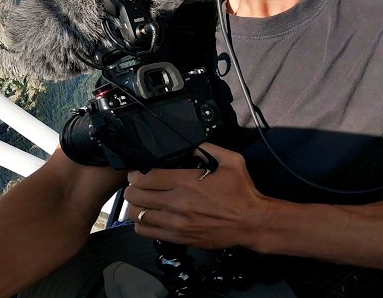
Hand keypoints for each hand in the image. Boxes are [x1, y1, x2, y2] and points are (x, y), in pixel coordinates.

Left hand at [123, 143, 272, 250]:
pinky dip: (141, 224)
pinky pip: (147, 232)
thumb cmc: (242, 192)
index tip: (136, 173)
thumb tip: (191, 144)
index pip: (148, 177)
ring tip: (138, 202)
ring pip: (138, 215)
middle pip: (138, 195)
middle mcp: (178, 203)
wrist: (251, 223)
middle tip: (135, 186)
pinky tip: (147, 218)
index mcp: (187, 182)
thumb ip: (209, 148)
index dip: (136, 174)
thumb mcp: (231, 161)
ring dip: (134, 207)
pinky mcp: (179, 238)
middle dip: (131, 188)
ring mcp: (176, 223)